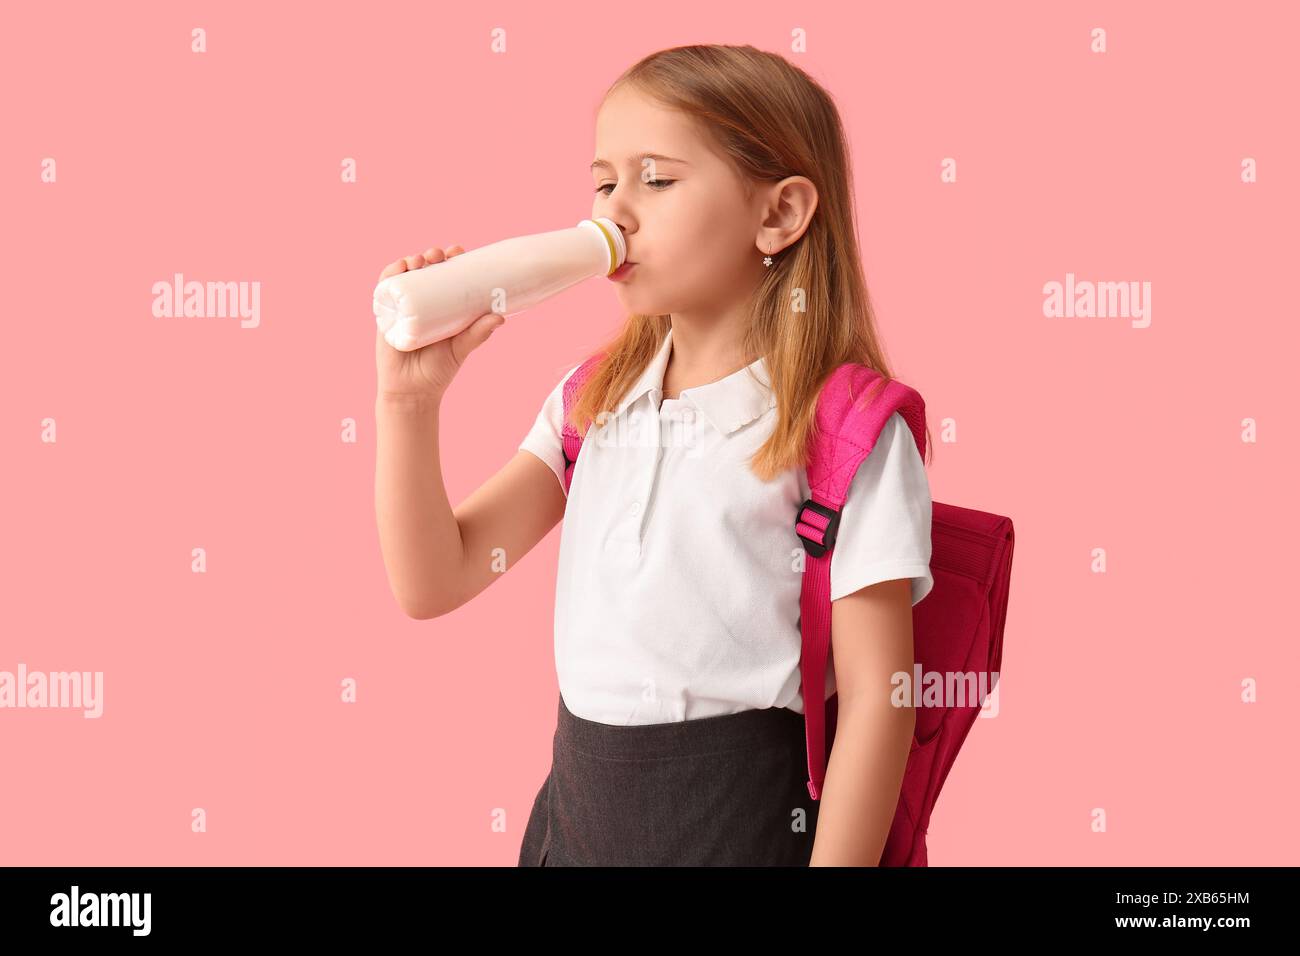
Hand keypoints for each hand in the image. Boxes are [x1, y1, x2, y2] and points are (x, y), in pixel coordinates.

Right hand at [374, 245, 506, 400]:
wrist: (412, 393)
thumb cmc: (437, 371)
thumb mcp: (460, 349)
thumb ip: (478, 334)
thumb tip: (499, 316)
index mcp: (440, 306)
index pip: (444, 276)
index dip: (450, 260)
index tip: (458, 251)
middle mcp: (420, 303)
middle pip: (424, 271)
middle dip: (431, 256)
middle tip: (440, 255)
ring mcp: (401, 308)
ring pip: (403, 277)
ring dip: (409, 261)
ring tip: (420, 260)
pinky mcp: (385, 316)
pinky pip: (383, 291)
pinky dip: (388, 276)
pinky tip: (398, 268)